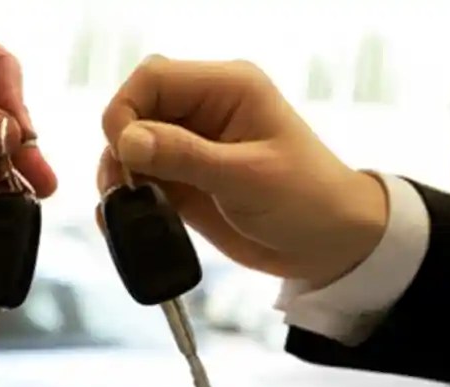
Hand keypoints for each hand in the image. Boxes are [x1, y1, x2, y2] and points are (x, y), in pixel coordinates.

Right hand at [97, 57, 386, 285]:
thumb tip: (127, 140)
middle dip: (120, 145)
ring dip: (120, 174)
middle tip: (123, 188)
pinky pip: (143, 176)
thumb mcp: (246, 178)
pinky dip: (129, 195)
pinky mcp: (186, 178)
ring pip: (132, 144)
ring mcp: (193, 144)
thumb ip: (184, 157)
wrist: (330, 246)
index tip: (125, 156)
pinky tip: (127, 218)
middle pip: (136, 108)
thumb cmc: (307, 201)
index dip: (127, 112)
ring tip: (126, 208)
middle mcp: (205, 108)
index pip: (153, 78)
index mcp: (227, 88)